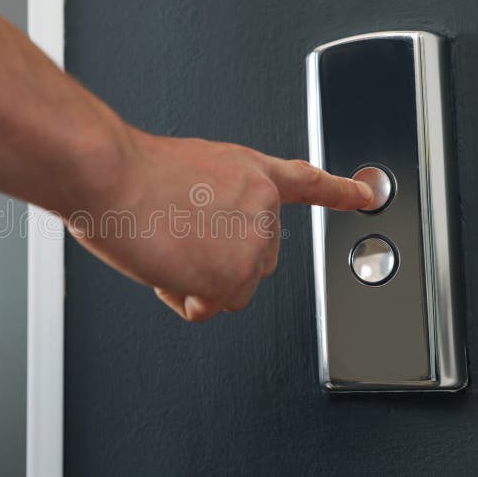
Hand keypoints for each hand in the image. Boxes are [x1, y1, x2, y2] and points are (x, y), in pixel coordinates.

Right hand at [67, 129, 374, 321]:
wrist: (111, 176)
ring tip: (165, 244)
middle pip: (254, 259)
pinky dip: (180, 296)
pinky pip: (206, 307)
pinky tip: (164, 264)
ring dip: (195, 279)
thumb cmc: (130, 171)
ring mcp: (253, 242)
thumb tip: (199, 231)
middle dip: (216, 261)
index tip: (366, 195)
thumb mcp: (186, 169)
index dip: (339, 192)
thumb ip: (212, 200)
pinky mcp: (234, 276)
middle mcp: (262, 205)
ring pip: (229, 287)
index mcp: (250, 172)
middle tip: (176, 237)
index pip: (307, 182)